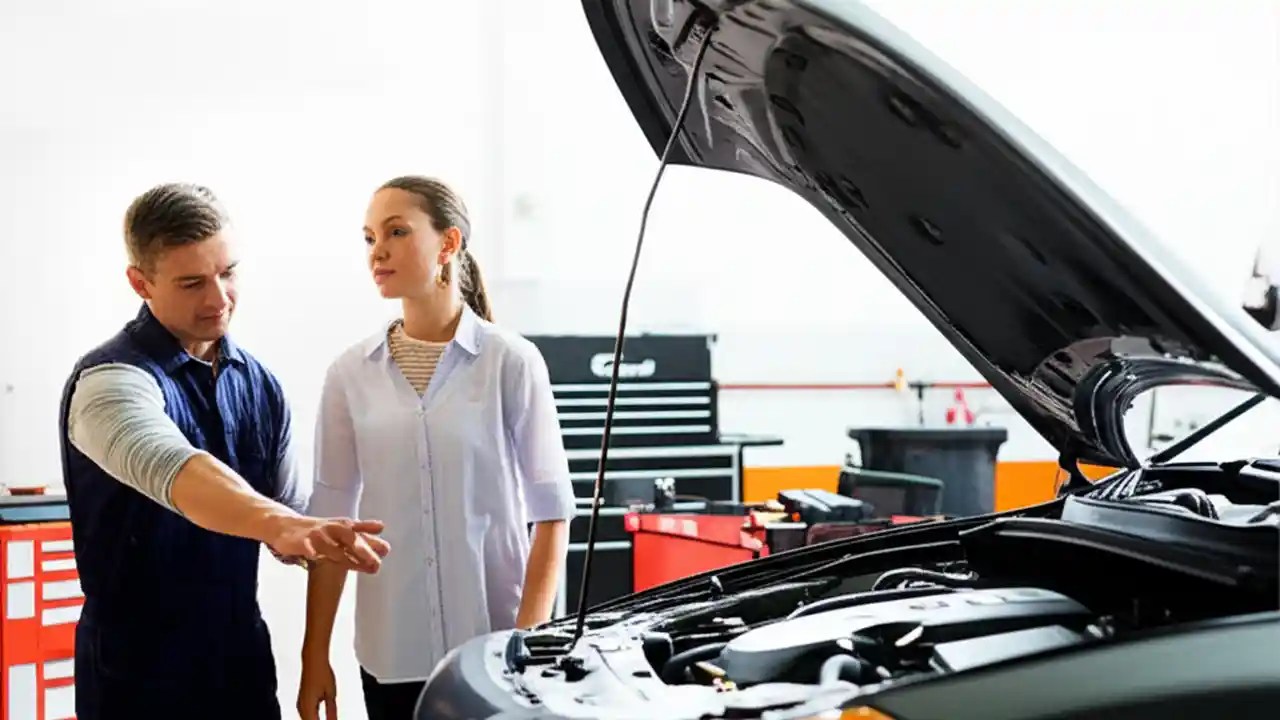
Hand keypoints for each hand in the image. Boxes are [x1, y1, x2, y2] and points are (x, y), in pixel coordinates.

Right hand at [269, 516, 390, 572]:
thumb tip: (387, 548)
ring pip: (331, 547)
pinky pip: (306, 546)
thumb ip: (364, 540)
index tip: (386, 550)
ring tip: (355, 566)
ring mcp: (317, 535)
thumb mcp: (343, 533)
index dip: (373, 542)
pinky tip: (313, 554)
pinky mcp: (301, 541)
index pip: (362, 534)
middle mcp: (333, 529)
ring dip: (343, 557)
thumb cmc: (321, 532)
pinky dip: (310, 550)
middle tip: (375, 563)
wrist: (288, 526)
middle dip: (363, 549)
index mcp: (345, 527)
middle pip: (350, 538)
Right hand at [298, 655, 338, 719]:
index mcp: (307, 707)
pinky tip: (321, 718)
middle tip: (331, 719)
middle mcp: (301, 708)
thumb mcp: (331, 694)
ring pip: (307, 719)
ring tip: (329, 718)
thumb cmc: (322, 673)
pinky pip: (306, 715)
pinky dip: (314, 718)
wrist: (313, 660)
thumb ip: (332, 712)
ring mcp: (300, 705)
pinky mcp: (302, 702)